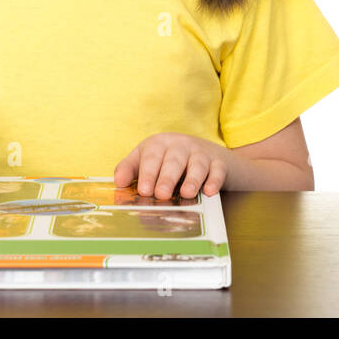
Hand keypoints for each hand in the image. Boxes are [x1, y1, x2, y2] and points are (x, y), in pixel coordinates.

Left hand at [114, 132, 229, 199]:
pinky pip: (217, 171)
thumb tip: (119, 182)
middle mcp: (181, 146)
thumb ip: (130, 169)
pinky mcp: (218, 163)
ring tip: (186, 194)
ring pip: (197, 165)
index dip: (147, 173)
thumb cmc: (169, 159)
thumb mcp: (146, 158)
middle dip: (167, 178)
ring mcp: (201, 154)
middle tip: (161, 195)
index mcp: (159, 144)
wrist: (207, 153)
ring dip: (192, 179)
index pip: (152, 157)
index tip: (144, 190)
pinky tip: (210, 191)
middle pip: (174, 160)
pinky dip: (214, 180)